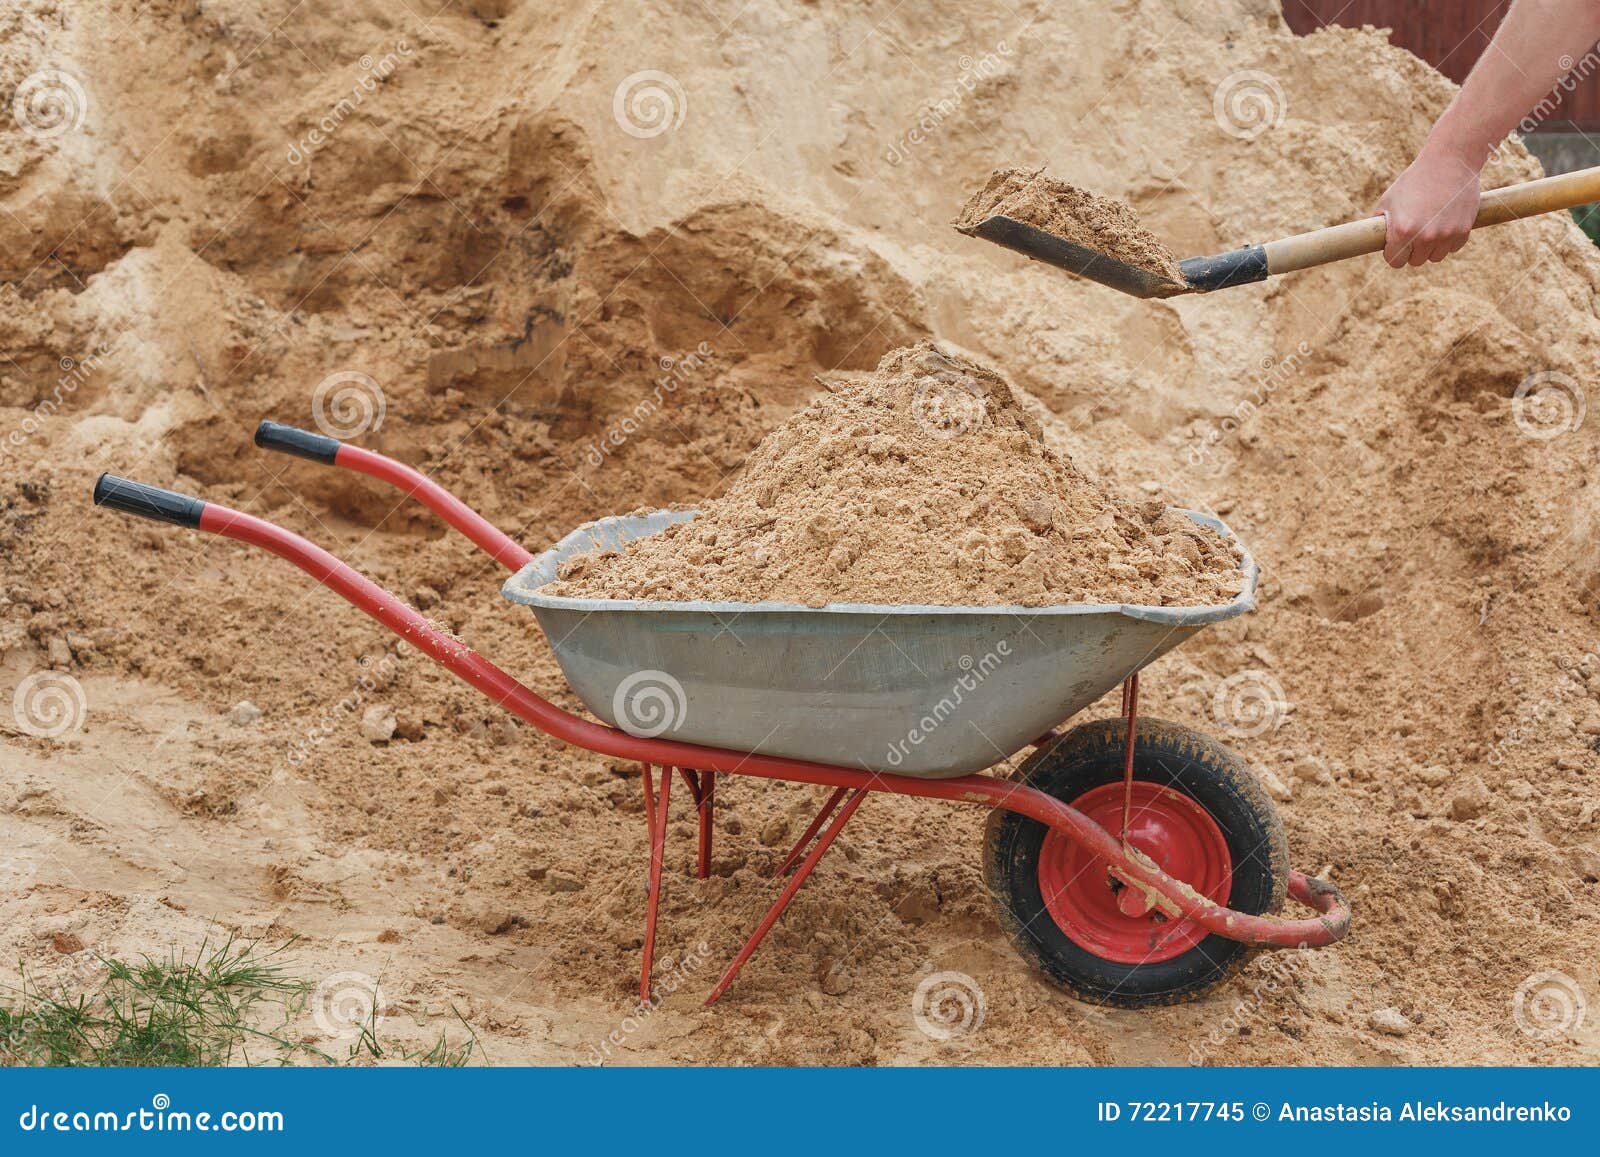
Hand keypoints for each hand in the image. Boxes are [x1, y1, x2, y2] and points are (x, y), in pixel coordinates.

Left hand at [1376, 145, 1482, 266]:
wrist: (1450, 160)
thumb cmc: (1414, 180)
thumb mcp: (1388, 201)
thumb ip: (1380, 226)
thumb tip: (1375, 245)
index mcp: (1402, 231)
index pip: (1395, 261)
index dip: (1393, 253)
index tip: (1396, 244)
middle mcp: (1425, 237)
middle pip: (1415, 261)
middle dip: (1412, 249)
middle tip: (1415, 230)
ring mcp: (1446, 235)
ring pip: (1435, 257)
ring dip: (1431, 247)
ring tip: (1430, 225)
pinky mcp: (1464, 231)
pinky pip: (1452, 248)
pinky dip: (1448, 239)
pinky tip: (1445, 221)